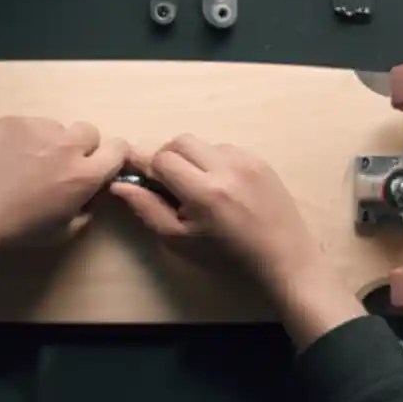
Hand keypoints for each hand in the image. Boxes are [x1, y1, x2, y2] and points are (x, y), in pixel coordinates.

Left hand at [0, 117, 127, 285]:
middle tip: (58, 166)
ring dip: (49, 142)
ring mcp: (36, 128)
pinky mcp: (10, 121)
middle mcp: (66, 145)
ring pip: (55, 127)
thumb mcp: (62, 232)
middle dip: (80, 147)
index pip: (117, 149)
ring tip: (24, 164)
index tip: (98, 166)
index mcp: (83, 175)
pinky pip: (27, 125)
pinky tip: (3, 158)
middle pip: (89, 132)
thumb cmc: (15, 230)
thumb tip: (92, 194)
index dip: (110, 157)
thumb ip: (86, 209)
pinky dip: (22, 139)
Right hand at [109, 135, 363, 348]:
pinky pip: (225, 149)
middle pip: (180, 141)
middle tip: (166, 183)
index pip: (161, 158)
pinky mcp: (261, 161)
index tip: (139, 175)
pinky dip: (213, 162)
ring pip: (203, 144)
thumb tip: (120, 184)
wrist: (282, 260)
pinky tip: (219, 187)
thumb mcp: (179, 241)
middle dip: (166, 157)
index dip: (146, 166)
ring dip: (191, 159)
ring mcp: (248, 161)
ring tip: (196, 188)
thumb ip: (147, 209)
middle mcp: (227, 168)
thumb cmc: (226, 257)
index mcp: (204, 192)